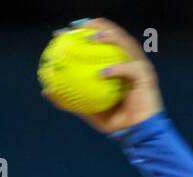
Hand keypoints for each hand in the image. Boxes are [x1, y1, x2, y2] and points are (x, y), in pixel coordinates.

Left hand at [43, 18, 163, 134]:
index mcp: (117, 63)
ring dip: (110, 37)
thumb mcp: (88, 111)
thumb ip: (70, 100)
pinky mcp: (146, 77)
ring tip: (93, 38)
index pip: (100, 41)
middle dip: (96, 25)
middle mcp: (128, 60)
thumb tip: (47, 91)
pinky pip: (130, 70)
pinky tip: (102, 72)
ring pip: (126, 44)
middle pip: (114, 34)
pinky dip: (116, 70)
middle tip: (78, 27)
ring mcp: (138, 66)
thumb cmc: (114, 122)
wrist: (137, 134)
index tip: (63, 33)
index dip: (83, 31)